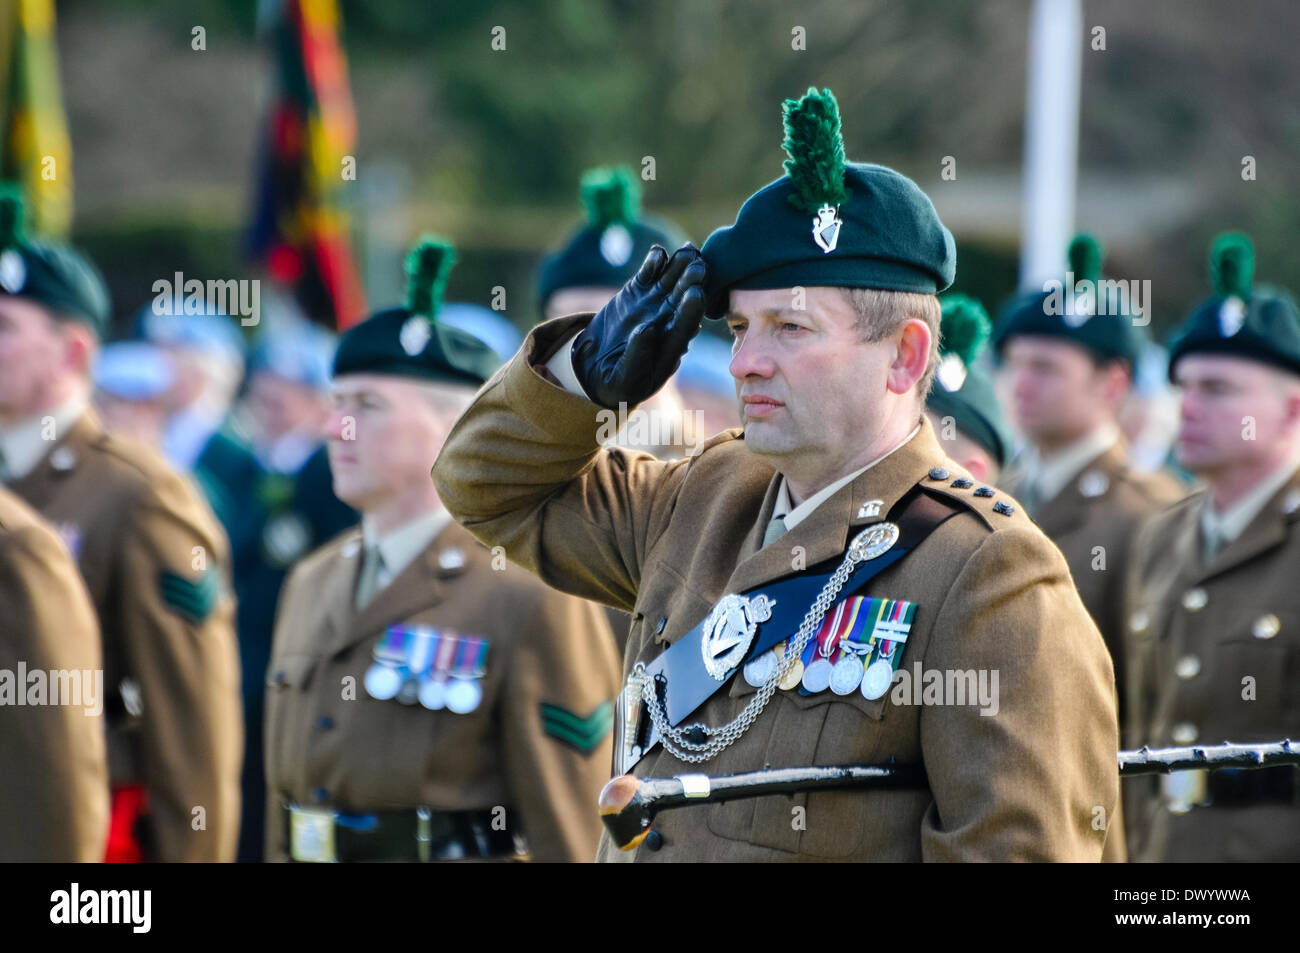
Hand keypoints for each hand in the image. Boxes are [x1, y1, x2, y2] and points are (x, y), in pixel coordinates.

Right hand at [572, 243, 705, 407]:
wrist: (594, 368)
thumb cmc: (614, 382)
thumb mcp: (623, 379)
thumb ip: (637, 357)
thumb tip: (647, 330)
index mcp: (671, 346)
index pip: (686, 326)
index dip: (691, 310)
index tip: (695, 294)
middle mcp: (668, 321)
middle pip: (685, 298)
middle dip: (692, 282)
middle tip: (698, 266)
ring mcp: (655, 303)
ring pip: (672, 281)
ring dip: (680, 266)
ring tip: (686, 250)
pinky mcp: (639, 290)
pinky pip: (650, 273)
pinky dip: (655, 262)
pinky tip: (658, 253)